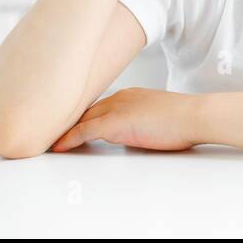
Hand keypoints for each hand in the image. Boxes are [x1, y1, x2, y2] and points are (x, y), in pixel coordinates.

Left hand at [51, 88, 202, 151]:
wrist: (196, 116)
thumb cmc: (184, 120)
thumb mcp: (157, 117)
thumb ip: (137, 122)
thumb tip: (126, 134)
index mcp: (130, 95)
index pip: (97, 106)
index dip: (79, 116)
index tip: (66, 122)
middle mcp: (120, 97)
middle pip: (84, 110)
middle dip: (65, 120)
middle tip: (46, 129)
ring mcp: (117, 108)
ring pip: (80, 118)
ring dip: (62, 129)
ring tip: (46, 139)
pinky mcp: (116, 122)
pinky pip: (84, 130)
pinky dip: (68, 138)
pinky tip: (58, 147)